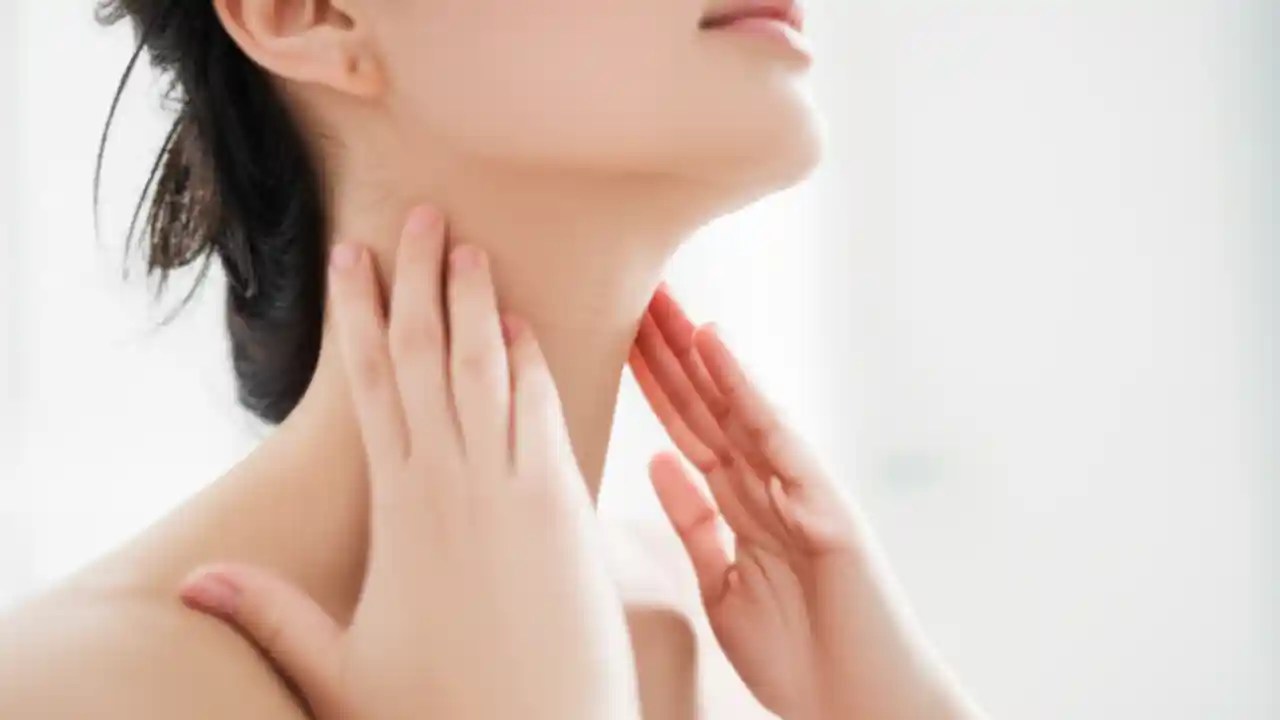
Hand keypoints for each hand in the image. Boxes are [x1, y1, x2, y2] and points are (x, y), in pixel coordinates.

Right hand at [177, 205, 639, 719]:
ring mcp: (515, 485)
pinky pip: (544, 411)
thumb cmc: (441, 712)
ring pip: (488, 369)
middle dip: (423, 279)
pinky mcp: (566, 504)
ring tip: (469, 247)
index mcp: (398, 504)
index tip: (353, 255)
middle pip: (428, 354)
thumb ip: (273, 615)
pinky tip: (522, 327)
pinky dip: (531, 362)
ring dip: (478, 303)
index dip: (359, 312)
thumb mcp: (341, 669)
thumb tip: (194, 582)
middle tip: (423, 215)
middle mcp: (455, 479)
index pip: (370, 383)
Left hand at [629, 283, 984, 719]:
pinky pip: (775, 434)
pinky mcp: (823, 500)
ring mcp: (797, 488)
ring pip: (735, 405)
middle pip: (706, 406)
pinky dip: (745, 386)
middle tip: (631, 290)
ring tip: (659, 297)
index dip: (654, 384)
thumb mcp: (720, 586)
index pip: (687, 430)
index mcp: (740, 508)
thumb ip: (692, 523)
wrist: (856, 705)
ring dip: (695, 351)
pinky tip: (712, 342)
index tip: (617, 335)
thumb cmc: (796, 656)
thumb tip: (657, 459)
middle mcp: (766, 487)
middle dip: (667, 353)